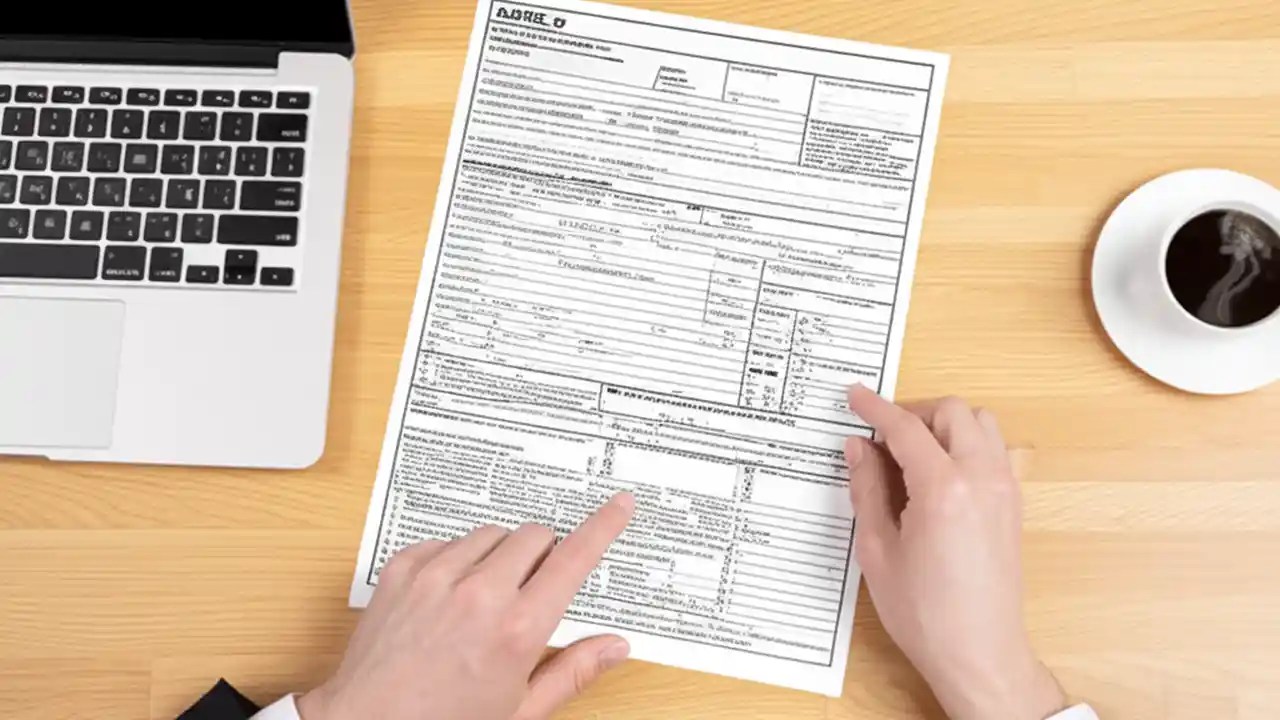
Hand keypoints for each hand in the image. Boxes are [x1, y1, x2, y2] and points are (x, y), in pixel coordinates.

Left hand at [298, 493, 634, 719]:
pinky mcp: (403, 568)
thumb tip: (615, 646)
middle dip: (544, 554)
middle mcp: (480, 593)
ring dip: (499, 556)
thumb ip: (571, 672)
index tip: (619, 505)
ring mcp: (437, 575)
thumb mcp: (520, 711)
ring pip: (491, 534)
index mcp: (518, 629)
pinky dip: (456, 560)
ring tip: (485, 599)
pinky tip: (450, 597)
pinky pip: (446, 541)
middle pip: (534, 535)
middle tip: (532, 589)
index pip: (575, 558)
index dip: (604, 526)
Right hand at [845, 386, 1065, 719]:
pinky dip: (964, 445)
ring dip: (944, 426)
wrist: (979, 653)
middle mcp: (982, 480)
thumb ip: (867, 489)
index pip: (906, 427)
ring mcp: (1004, 490)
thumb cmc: (926, 613)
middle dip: (913, 413)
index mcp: (943, 490)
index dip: (875, 408)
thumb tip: (858, 449)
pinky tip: (935, 474)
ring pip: (979, 424)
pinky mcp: (1013, 505)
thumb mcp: (877, 549)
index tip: (855, 397)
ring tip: (909, 452)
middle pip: (952, 413)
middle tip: (881, 434)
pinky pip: (992, 451)